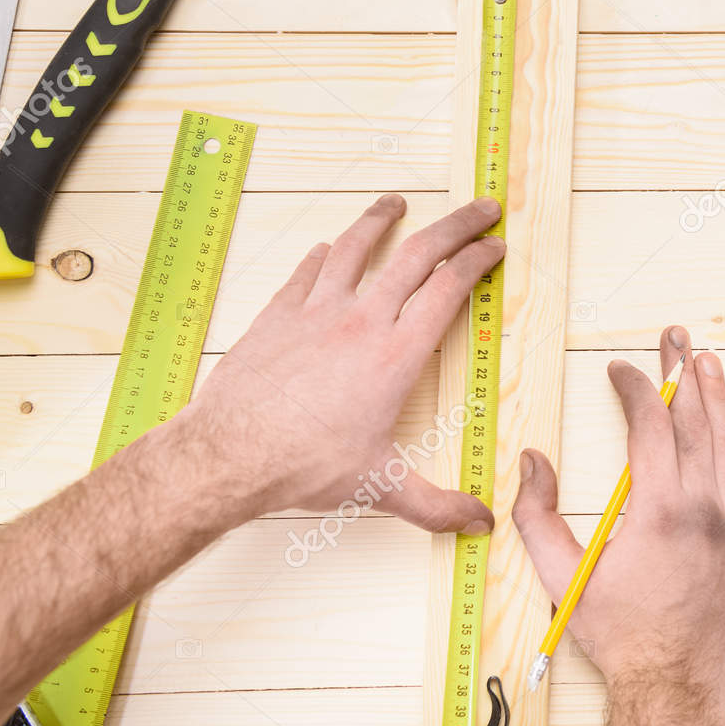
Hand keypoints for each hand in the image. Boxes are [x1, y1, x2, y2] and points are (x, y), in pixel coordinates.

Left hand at [176, 194, 502, 533]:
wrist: (229, 453)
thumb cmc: (303, 467)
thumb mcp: (380, 488)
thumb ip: (436, 504)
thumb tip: (480, 522)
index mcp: (396, 356)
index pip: (449, 289)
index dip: (478, 261)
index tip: (495, 247)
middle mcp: (361, 321)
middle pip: (419, 253)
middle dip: (457, 225)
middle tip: (481, 208)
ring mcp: (316, 311)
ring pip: (357, 247)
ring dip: (382, 219)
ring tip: (398, 203)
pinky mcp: (278, 315)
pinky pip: (307, 271)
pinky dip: (326, 253)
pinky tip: (329, 248)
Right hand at [513, 326, 724, 725]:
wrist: (674, 685)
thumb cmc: (619, 635)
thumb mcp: (562, 577)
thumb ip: (538, 515)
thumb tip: (532, 462)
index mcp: (657, 508)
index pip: (650, 425)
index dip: (636, 389)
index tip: (621, 369)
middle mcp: (704, 507)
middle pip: (696, 421)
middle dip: (682, 373)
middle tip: (676, 337)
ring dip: (719, 399)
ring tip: (708, 364)